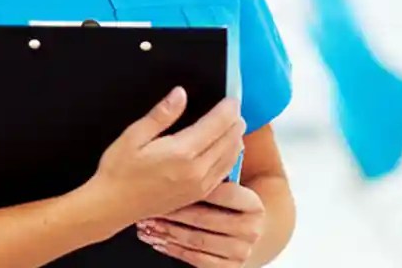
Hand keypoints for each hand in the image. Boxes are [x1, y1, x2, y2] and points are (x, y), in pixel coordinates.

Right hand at [81, 87, 245, 237]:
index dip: (229, 108)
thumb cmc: (119, 172)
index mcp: (182, 152)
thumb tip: (180, 94)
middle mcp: (197, 170)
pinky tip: (225, 148)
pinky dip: (230, 156)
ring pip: (232, 156)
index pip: (219, 123)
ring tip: (231, 124)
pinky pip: (225, 172)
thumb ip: (162, 114)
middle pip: (231, 139)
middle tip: (232, 108)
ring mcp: (200, 185)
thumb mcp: (134, 136)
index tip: (231, 98)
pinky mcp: (199, 195)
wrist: (112, 207)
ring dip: (235, 138)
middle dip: (235, 120)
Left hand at [135, 182, 265, 266]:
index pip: (224, 192)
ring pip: (196, 240)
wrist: (244, 234)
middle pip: (205, 219)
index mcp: (254, 204)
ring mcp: (241, 251)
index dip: (195, 184)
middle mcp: (252, 230)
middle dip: (174, 211)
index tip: (168, 177)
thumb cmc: (227, 205)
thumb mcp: (230, 187)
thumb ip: (215, 171)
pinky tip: (156, 239)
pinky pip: (194, 258)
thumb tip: (192, 145)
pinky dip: (172, 249)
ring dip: (167, 231)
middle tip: (149, 203)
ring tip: (147, 221)